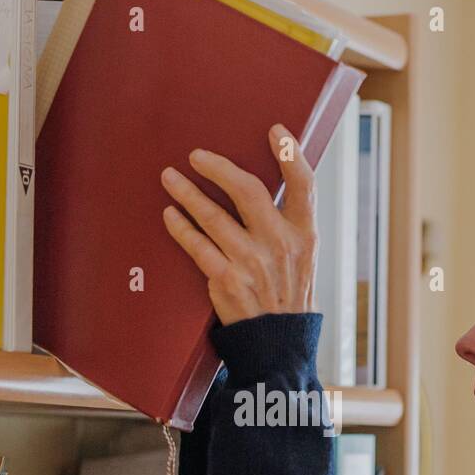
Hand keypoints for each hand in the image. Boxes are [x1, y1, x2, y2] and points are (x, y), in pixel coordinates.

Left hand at [161, 123, 316, 325]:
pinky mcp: (226, 280)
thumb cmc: (288, 295)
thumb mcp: (303, 257)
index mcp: (305, 234)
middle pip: (248, 191)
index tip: (275, 131)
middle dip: (218, 168)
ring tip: (170, 178)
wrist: (278, 344)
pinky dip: (180, 226)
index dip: (291, 153)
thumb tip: (256, 188)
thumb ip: (287, 223)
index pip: (304, 185)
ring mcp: (251, 262)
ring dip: (187, 193)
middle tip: (196, 156)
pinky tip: (170, 214)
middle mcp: (279, 244)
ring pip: (213, 216)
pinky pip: (196, 245)